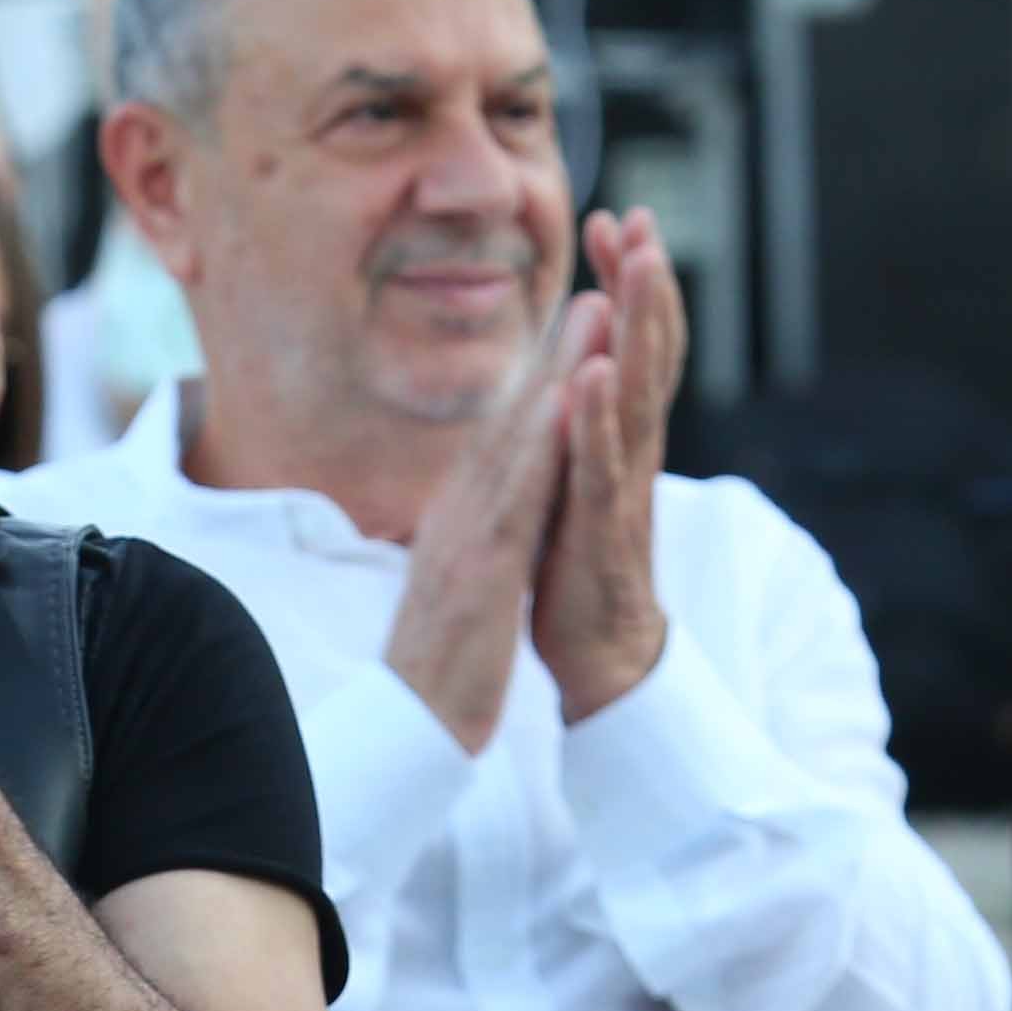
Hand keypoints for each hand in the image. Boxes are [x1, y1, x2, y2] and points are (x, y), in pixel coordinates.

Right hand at [385, 302, 576, 753]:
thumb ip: (472, 537)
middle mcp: (462, 510)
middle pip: (516, 417)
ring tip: (598, 311)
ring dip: (559, 373)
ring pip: (519, 441)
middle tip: (602, 281)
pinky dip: (544, 448)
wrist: (410, 728)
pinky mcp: (480, 570)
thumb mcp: (460, 583)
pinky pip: (518, 499)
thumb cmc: (439, 663)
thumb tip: (483, 508)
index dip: (547, 373)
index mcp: (463, 515)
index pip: (511, 435)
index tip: (583, 319)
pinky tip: (571, 406)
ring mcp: (468, 534)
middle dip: (560, 348)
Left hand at [533, 214, 676, 717]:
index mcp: (624, 431)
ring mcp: (622, 484)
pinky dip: (597, 417)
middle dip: (647, 283)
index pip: (632, 340)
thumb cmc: (583, 559)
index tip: (616, 218)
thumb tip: (582, 353)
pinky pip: (599, 465)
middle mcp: (633, 448)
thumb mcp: (582, 472)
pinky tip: (591, 373)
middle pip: (647, 351)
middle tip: (642, 219)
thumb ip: (587, 414)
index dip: (629, 281)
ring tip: (638, 269)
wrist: (600, 652)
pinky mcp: (600, 527)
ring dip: (638, 328)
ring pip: (635, 393)